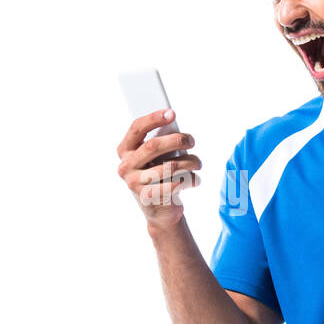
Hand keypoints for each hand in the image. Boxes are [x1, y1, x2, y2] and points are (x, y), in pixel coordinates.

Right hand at [116, 109, 200, 229]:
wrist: (160, 210)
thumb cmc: (159, 176)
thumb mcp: (156, 157)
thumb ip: (160, 142)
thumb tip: (173, 125)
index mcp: (125, 150)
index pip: (136, 128)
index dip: (154, 118)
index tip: (172, 113)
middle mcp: (126, 166)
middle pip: (153, 146)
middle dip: (177, 140)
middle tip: (191, 141)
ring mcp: (134, 183)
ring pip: (168, 166)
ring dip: (190, 162)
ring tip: (198, 163)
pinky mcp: (148, 198)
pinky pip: (174, 184)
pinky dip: (190, 180)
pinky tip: (195, 179)